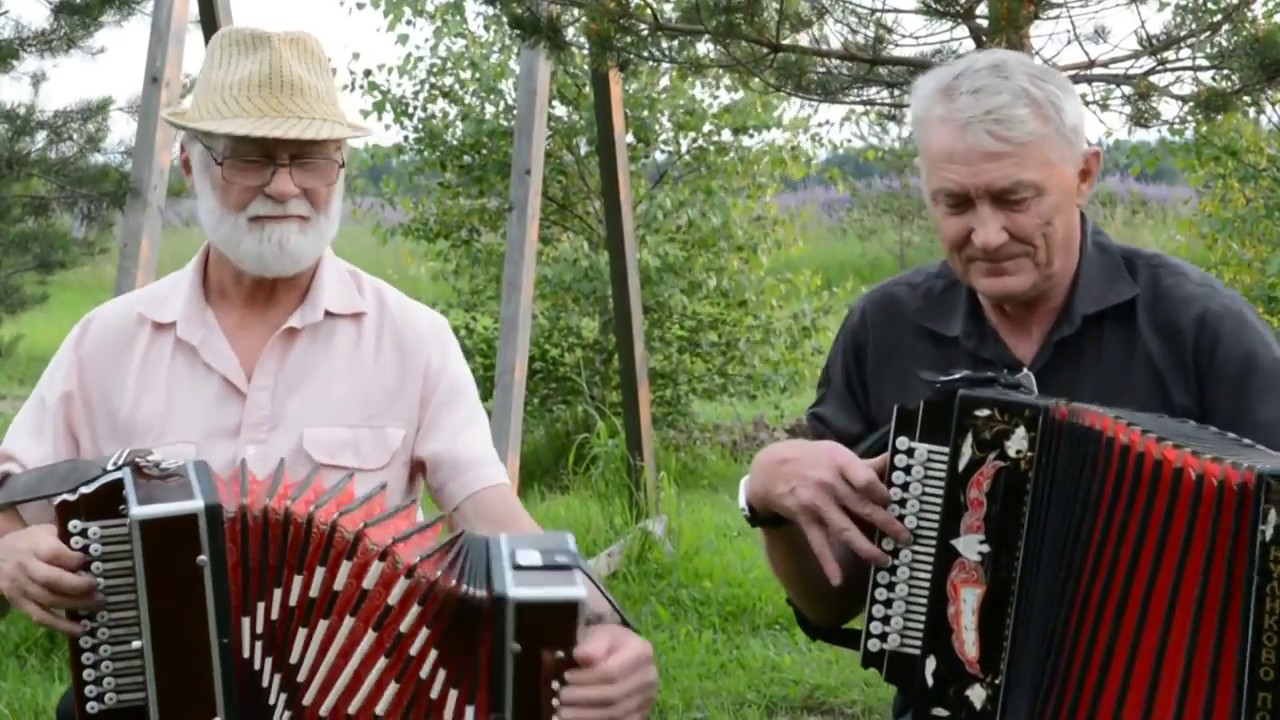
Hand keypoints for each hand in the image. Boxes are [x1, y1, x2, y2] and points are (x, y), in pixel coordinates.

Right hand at [0, 524, 101, 635]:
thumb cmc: (31, 542)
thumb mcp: (46, 531)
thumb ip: (67, 537)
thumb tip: (96, 545)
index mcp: (34, 546)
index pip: (54, 554)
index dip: (74, 559)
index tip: (92, 561)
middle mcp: (25, 568)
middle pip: (51, 580)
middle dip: (78, 586)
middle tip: (98, 587)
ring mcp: (20, 588)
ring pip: (48, 600)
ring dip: (75, 605)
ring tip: (97, 605)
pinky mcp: (20, 603)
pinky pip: (40, 617)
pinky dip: (61, 625)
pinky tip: (80, 629)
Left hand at [558, 623, 657, 718]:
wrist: (620, 653)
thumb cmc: (606, 643)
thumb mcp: (599, 634)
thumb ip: (592, 643)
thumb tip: (581, 656)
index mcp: (641, 652)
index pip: (611, 671)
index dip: (586, 678)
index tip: (566, 677)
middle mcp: (649, 676)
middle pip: (614, 695)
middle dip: (584, 698)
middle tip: (561, 697)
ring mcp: (647, 698)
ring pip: (616, 713)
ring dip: (587, 715)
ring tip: (564, 711)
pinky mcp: (641, 713)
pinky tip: (578, 719)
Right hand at [747, 439, 911, 584]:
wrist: (771, 468)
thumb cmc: (812, 459)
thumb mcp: (836, 452)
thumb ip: (864, 464)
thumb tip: (896, 461)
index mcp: (840, 462)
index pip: (866, 479)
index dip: (883, 493)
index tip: (896, 503)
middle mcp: (829, 483)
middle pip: (862, 506)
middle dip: (887, 524)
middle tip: (906, 539)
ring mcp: (816, 503)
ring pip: (844, 529)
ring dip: (865, 548)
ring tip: (884, 561)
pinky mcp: (804, 519)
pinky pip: (818, 543)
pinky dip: (828, 563)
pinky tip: (838, 581)